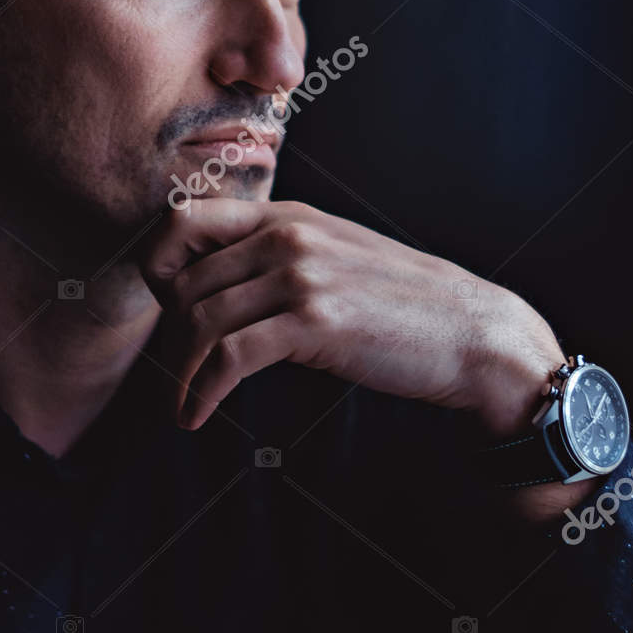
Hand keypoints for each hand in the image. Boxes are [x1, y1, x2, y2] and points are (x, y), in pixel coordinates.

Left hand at [138, 200, 596, 521]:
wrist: (475, 335)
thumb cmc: (405, 308)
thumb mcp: (337, 259)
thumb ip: (282, 257)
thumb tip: (220, 287)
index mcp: (288, 217)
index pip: (183, 218)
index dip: (158, 264)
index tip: (163, 309)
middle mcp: (288, 236)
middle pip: (184, 279)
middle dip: (171, 335)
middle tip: (180, 371)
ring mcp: (302, 276)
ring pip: (199, 319)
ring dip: (181, 372)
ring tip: (185, 403)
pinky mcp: (315, 323)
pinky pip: (228, 356)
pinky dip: (201, 392)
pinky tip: (196, 416)